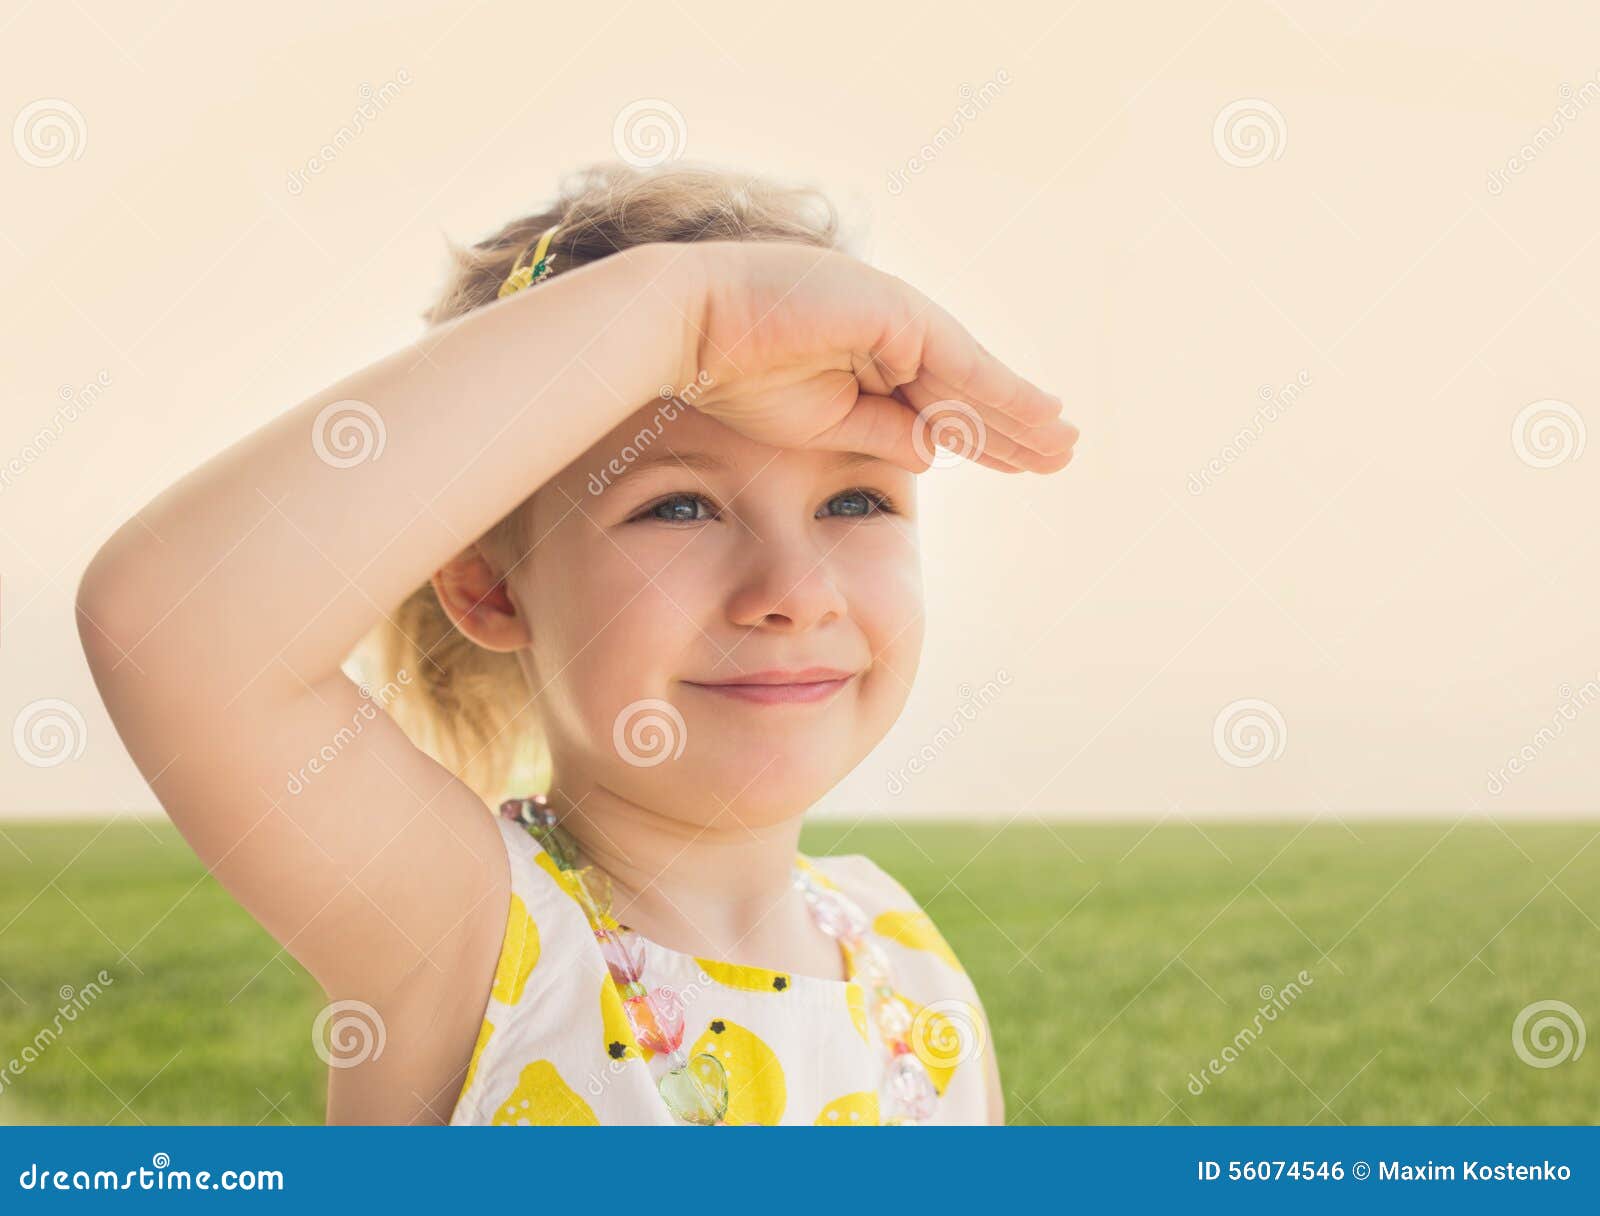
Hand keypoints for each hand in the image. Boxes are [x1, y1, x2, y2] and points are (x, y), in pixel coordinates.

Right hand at [675, 240, 1078, 473]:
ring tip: (1066, 446)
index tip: (1018, 465)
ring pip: (974, 378)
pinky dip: (1006, 392)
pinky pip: (962, 364)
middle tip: (1061, 457)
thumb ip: (885, 435)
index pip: (937, 405)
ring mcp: (898, 316)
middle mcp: (892, 331)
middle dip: (1015, 428)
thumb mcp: (826, 425)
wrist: (691, 327)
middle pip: (966, 390)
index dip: (980, 438)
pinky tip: (1045, 416)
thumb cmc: (736, 376)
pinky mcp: (900, 311)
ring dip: (1024, 415)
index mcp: (868, 357)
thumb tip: (940, 454)